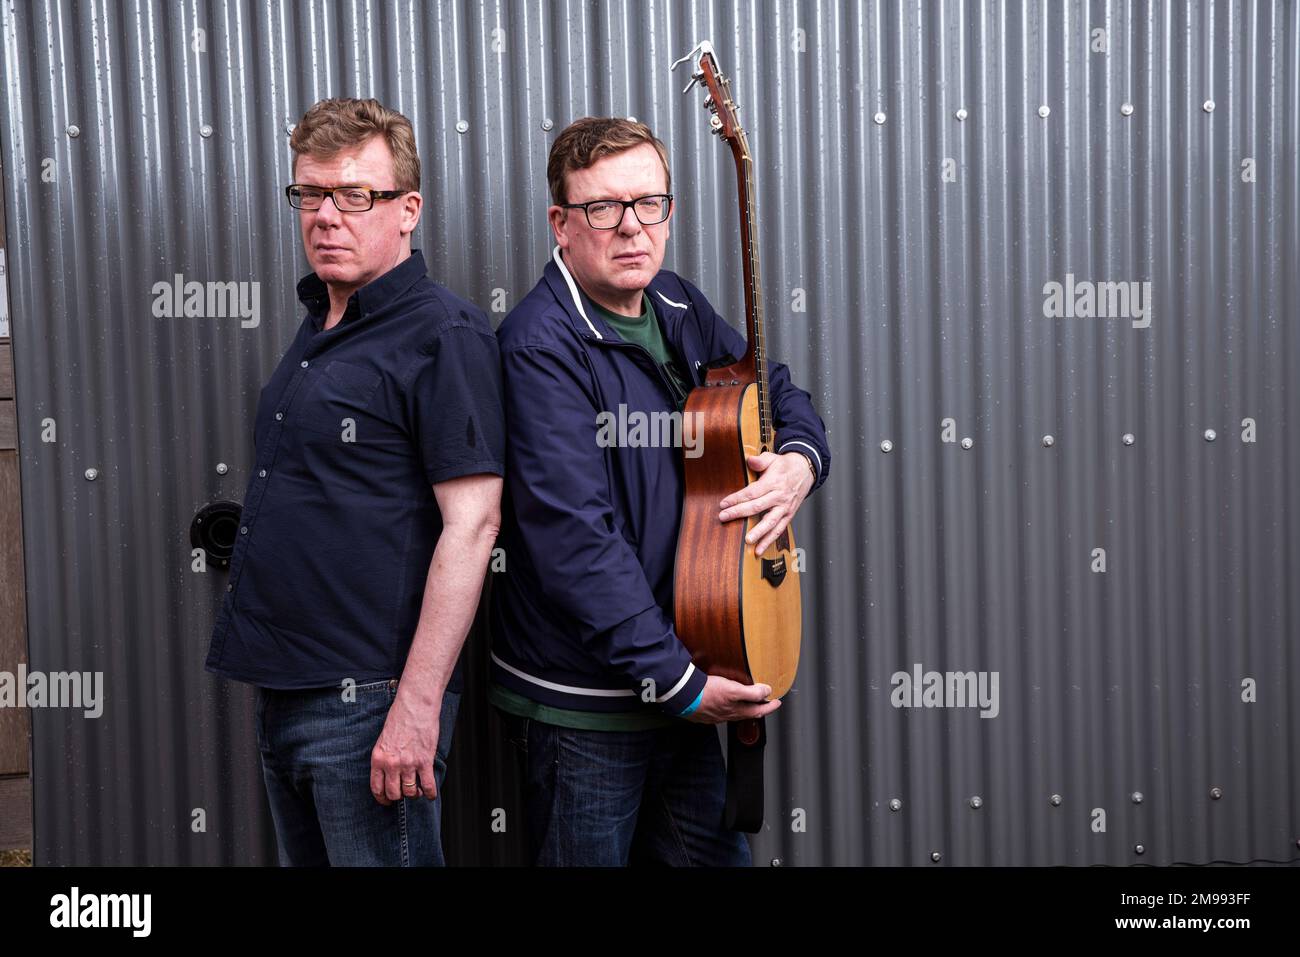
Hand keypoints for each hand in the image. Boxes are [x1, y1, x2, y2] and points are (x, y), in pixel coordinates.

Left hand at [370, 688, 441, 804]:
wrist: (415, 705)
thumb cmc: (401, 717)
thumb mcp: (384, 739)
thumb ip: (385, 757)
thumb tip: (390, 773)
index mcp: (378, 758)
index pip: (377, 788)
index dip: (382, 798)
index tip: (387, 801)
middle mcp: (391, 764)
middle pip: (394, 793)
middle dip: (399, 796)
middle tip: (404, 794)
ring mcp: (408, 764)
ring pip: (410, 792)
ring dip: (415, 794)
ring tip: (418, 790)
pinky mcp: (424, 761)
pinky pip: (428, 785)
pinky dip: (430, 793)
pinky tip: (430, 793)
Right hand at [686, 674, 781, 723]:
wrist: (685, 695)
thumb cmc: (707, 693)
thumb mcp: (733, 690)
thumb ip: (751, 692)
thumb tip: (766, 691)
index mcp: (737, 711)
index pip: (759, 711)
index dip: (770, 707)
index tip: (777, 702)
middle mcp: (728, 715)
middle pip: (747, 714)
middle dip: (758, 708)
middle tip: (766, 703)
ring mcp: (716, 715)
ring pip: (735, 714)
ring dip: (744, 708)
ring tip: (747, 702)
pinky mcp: (706, 712)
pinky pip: (722, 712)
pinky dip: (729, 708)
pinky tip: (724, 703)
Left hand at [718, 451, 813, 555]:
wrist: (805, 471)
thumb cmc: (785, 466)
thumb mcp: (773, 458)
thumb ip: (760, 461)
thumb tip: (750, 460)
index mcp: (774, 482)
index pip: (752, 492)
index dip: (737, 498)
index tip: (723, 504)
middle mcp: (780, 496)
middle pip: (758, 507)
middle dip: (739, 513)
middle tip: (724, 518)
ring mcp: (785, 507)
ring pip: (771, 522)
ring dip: (759, 532)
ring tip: (747, 541)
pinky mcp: (788, 515)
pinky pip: (779, 530)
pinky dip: (769, 541)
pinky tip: (759, 549)